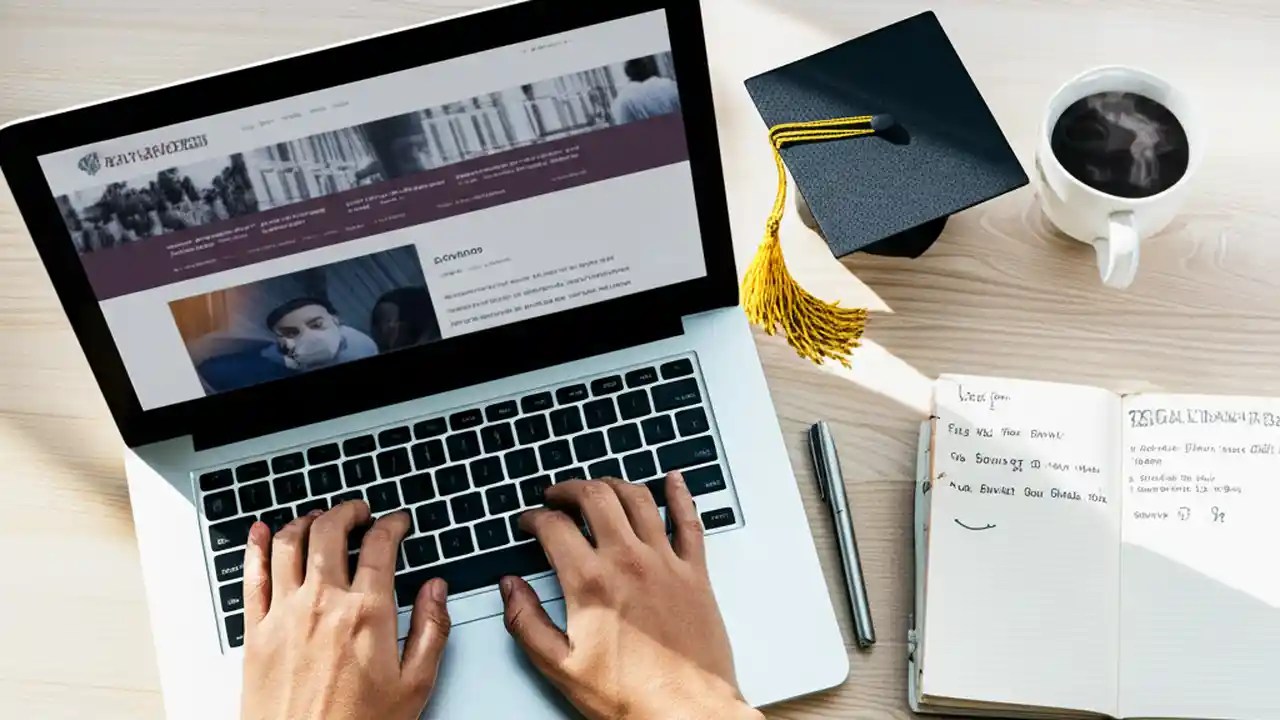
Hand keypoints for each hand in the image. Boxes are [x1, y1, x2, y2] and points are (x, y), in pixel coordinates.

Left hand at [240, 502, 450, 719]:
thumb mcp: (415, 685)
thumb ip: (432, 630)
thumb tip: (436, 591)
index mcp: (367, 614)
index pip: (380, 546)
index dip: (392, 525)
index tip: (397, 522)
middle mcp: (323, 604)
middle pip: (330, 532)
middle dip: (348, 512)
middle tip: (359, 512)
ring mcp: (284, 615)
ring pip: (289, 544)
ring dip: (306, 520)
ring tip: (319, 518)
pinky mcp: (255, 633)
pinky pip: (252, 576)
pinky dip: (256, 547)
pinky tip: (261, 532)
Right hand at [500, 473, 761, 719]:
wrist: (687, 712)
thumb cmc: (629, 696)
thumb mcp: (560, 667)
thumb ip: (527, 622)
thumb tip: (510, 589)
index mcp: (590, 582)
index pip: (554, 527)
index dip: (534, 518)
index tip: (529, 522)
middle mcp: (628, 561)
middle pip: (596, 497)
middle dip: (570, 489)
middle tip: (558, 495)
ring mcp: (665, 562)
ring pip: (638, 498)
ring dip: (614, 484)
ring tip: (599, 487)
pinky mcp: (695, 573)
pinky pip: (688, 520)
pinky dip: (680, 494)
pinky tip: (673, 480)